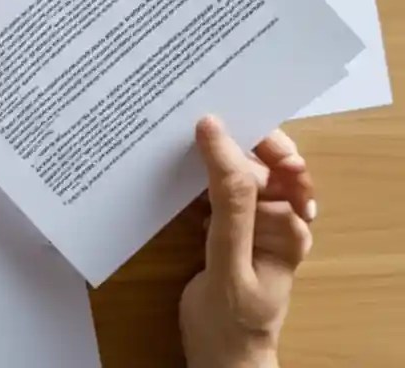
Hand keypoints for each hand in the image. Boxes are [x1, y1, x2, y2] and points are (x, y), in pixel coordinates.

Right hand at [181, 116, 316, 367]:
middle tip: (186, 120)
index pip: (281, 163)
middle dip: (226, 140)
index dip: (256, 135)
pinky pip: (210, 192)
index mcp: (291, 220)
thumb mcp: (230, 259)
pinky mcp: (222, 228)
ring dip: (203, 158)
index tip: (218, 118)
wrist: (219, 358)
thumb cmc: (234, 318)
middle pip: (255, 161)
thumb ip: (229, 201)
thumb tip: (215, 134)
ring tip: (171, 137)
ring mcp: (247, 221)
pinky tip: (170, 172)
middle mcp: (275, 215)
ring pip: (229, 173)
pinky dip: (191, 180)